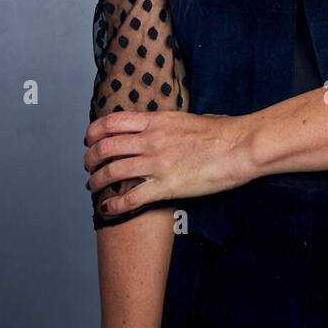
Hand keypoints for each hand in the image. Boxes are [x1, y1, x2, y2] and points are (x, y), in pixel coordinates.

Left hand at [84, 110, 256, 218]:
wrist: (239, 146)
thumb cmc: (222, 132)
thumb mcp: (188, 118)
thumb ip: (169, 124)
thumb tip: (165, 127)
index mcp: (156, 121)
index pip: (112, 122)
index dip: (94, 132)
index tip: (90, 140)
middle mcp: (150, 140)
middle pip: (105, 147)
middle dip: (91, 158)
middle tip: (89, 166)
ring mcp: (156, 164)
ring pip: (112, 172)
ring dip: (97, 181)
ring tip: (93, 186)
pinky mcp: (165, 186)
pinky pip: (130, 198)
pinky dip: (113, 205)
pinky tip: (107, 209)